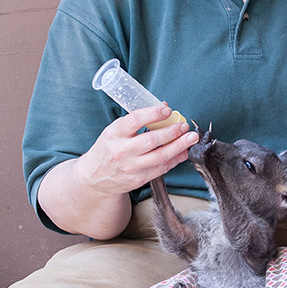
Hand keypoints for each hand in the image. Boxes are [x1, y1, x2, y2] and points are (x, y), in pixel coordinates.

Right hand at [77, 105, 198, 195]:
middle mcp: (121, 151)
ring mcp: (130, 167)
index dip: (152, 114)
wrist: (95, 178)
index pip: (134, 121)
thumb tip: (164, 107)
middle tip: (184, 126)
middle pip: (151, 141)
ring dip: (179, 146)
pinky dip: (175, 159)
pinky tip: (184, 152)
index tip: (167, 110)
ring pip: (160, 156)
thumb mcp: (115, 131)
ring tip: (191, 138)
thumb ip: (137, 120)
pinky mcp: (138, 179)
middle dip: (172, 132)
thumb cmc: (108, 149)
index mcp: (114, 134)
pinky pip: (161, 168)